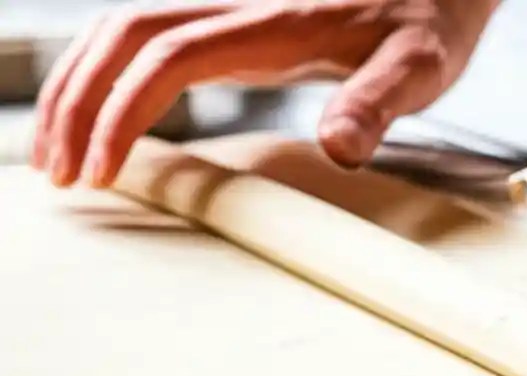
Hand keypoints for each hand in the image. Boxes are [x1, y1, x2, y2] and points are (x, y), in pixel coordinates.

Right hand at [32, 0, 498, 187]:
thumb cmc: (431, 22)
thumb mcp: (420, 67)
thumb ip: (378, 102)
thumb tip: (341, 147)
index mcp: (275, 24)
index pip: (170, 57)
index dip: (123, 110)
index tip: (102, 171)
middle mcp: (241, 10)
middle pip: (123, 33)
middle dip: (76, 99)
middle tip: (60, 174)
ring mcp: (234, 13)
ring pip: (125, 28)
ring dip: (82, 83)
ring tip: (63, 154)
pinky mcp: (239, 26)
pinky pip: (152, 39)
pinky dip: (112, 74)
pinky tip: (106, 117)